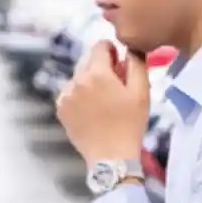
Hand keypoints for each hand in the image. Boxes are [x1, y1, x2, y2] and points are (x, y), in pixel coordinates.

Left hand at [55, 40, 150, 164]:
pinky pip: (71, 92)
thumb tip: (128, 47)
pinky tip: (93, 111)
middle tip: (115, 88)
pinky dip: (80, 95)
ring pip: (79, 77)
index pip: (100, 46)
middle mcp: (76, 80)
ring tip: (104, 103)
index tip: (120, 65)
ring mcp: (65, 95)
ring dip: (90, 82)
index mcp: (96, 74)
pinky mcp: (60, 108)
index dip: (112, 52)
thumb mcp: (141, 92)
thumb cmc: (130, 123)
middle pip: (88, 61)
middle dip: (102, 68)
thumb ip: (136, 63)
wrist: (111, 156)